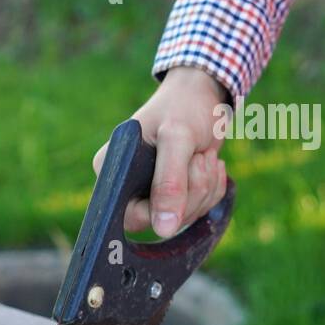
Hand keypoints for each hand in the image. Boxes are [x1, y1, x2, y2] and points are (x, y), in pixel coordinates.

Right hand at [93, 66, 229, 236]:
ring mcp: (151, 191)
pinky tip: (208, 162)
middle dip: (192, 192)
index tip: (185, 172)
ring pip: (185, 216)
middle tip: (199, 157)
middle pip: (161, 221)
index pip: (131, 216)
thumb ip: (169, 182)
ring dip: (205, 187)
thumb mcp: (177, 139)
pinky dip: (212, 188)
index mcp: (113, 170)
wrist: (204, 95)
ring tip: (203, 155)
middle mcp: (127, 186)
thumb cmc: (184, 108)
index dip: (162, 207)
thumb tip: (163, 229)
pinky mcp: (175, 194)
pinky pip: (198, 210)